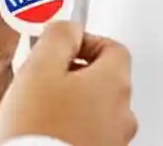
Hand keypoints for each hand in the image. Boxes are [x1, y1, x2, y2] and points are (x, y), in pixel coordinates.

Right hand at [0, 21, 136, 145]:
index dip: (86, 41)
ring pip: (98, 109)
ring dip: (75, 103)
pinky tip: (48, 131)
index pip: (113, 46)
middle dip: (77, 74)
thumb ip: (59, 37)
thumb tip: (69, 28)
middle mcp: (122, 111)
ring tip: (43, 109)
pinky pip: (91, 133)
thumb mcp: (40, 67)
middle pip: (106, 78)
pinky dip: (73, 128)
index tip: (63, 46)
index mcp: (113, 81)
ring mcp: (115, 139)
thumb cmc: (41, 128)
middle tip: (47, 79)